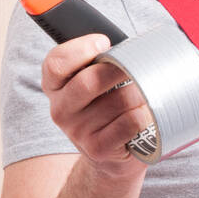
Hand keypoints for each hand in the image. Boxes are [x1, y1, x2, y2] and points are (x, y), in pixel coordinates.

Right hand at [41, 33, 151, 179]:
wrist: (111, 154)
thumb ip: (100, 60)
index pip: (56, 63)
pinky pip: (130, 122)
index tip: (104, 43)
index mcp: (54, 85)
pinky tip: (144, 114)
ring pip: (118, 101)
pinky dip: (144, 114)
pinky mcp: (97, 148)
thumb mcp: (94, 79)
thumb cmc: (107, 105)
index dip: (81, 49)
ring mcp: (76, 131)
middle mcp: (60, 109)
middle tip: (137, 67)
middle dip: (119, 70)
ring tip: (143, 96)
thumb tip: (131, 45)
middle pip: (89, 82)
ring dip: (139, 94)